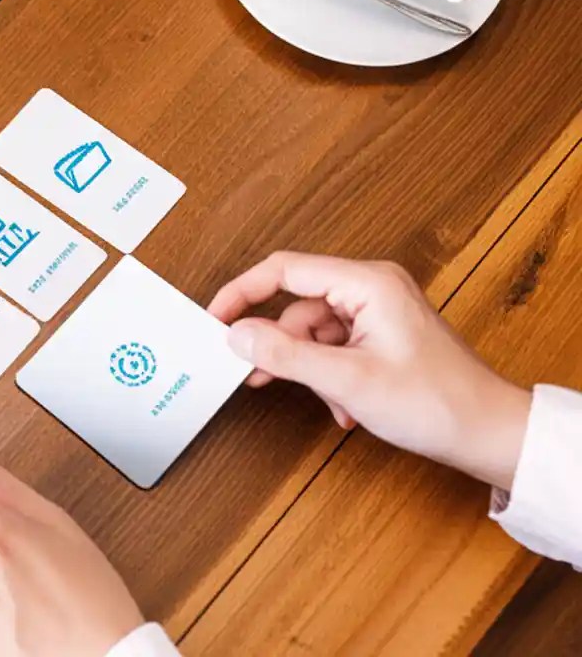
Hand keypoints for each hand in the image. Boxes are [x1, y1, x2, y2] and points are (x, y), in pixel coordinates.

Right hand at [208, 251, 530, 490]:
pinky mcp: (381, 335)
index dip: (242, 293)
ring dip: (309, 370)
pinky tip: (343, 406)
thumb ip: (285, 356)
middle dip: (278, 345)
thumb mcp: (346, 380)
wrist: (488, 433)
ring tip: (325, 400)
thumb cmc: (437, 402)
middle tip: (252, 372)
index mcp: (368, 283)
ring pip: (312, 332)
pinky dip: (328, 377)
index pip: (285, 270)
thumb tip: (238, 336)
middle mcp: (372, 288)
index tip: (215, 320)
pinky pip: (333, 348)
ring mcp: (378, 312)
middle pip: (296, 305)